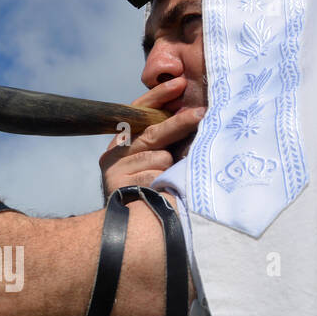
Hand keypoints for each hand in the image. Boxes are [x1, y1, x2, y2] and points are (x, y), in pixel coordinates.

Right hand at [98, 78, 204, 200]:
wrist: (130, 233)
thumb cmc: (151, 196)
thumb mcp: (154, 164)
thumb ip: (161, 145)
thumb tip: (192, 118)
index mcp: (121, 144)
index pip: (137, 111)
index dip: (158, 97)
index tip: (179, 83)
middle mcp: (114, 153)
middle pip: (152, 132)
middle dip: (179, 122)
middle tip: (202, 113)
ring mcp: (116, 168)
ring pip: (159, 156)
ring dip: (171, 169)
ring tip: (167, 184)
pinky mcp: (122, 182)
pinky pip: (158, 175)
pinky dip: (166, 184)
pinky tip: (161, 193)